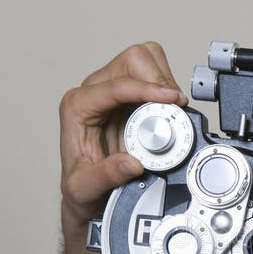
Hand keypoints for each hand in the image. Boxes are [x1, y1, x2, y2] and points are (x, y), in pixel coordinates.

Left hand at [60, 41, 187, 223]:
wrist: (89, 194)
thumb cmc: (83, 187)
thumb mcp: (85, 189)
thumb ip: (106, 176)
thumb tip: (132, 163)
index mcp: (78, 106)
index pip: (116, 84)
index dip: (147, 88)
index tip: (171, 100)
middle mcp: (94, 92)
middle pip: (133, 59)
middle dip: (159, 79)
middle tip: (174, 107)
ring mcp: (115, 92)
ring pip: (147, 60)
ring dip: (165, 81)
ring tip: (173, 110)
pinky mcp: (133, 98)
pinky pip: (156, 77)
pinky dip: (169, 89)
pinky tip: (171, 111)